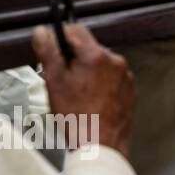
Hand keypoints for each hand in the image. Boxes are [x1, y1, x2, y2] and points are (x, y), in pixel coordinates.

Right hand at [32, 25, 134, 156]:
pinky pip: (112, 78)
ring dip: (88, 72)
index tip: (53, 48)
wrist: (100, 144)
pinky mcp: (130, 88)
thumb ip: (49, 52)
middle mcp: (116, 62)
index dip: (61, 37)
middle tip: (63, 79)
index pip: (76, 30)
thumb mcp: (55, 81)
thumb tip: (43, 33)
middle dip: (74, 58)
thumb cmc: (78, 117)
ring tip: (78, 93)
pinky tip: (91, 100)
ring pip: (101, 64)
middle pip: (89, 48)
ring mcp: (126, 75)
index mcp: (97, 56)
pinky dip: (101, 84)